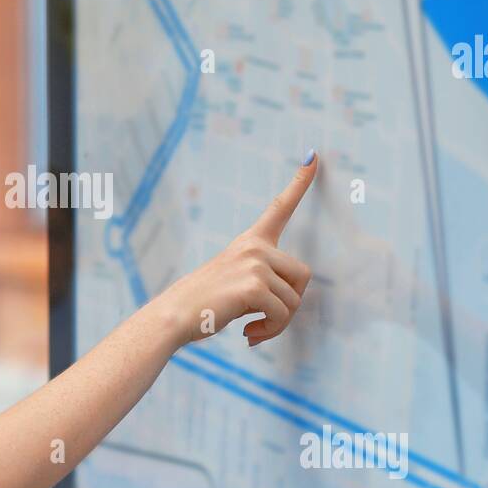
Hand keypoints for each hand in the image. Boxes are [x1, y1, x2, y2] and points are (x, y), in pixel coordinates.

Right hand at [156, 152, 316, 348]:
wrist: (174, 315)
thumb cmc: (204, 303)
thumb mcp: (235, 282)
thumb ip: (262, 282)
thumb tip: (290, 306)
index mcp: (250, 242)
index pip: (280, 207)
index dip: (300, 182)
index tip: (312, 154)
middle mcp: (255, 247)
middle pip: (303, 275)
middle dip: (291, 303)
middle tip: (266, 319)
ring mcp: (255, 263)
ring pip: (294, 300)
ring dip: (278, 323)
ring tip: (253, 328)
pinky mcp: (254, 286)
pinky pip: (282, 314)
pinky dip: (270, 330)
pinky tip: (249, 333)